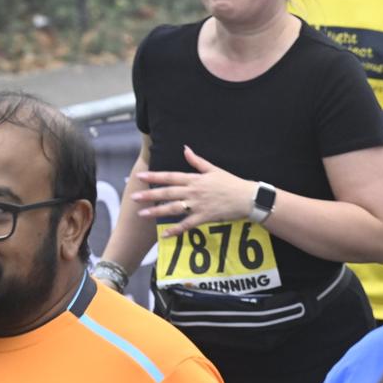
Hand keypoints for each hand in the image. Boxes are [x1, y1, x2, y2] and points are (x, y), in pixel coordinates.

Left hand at [135, 148, 256, 235]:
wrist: (248, 198)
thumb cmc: (232, 183)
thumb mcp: (214, 169)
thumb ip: (197, 161)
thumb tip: (185, 149)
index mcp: (195, 179)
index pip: (171, 176)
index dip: (154, 176)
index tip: (140, 176)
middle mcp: (193, 191)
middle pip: (167, 192)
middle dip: (149, 195)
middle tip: (134, 197)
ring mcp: (198, 205)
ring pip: (173, 208)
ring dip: (157, 211)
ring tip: (142, 214)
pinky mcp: (204, 217)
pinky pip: (187, 224)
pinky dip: (176, 230)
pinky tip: (165, 233)